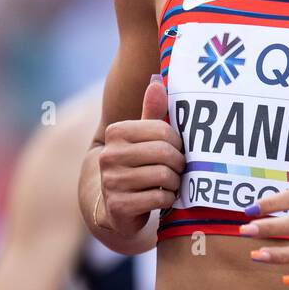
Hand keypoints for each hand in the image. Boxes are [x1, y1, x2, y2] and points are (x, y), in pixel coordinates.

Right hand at [98, 75, 183, 237]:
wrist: (115, 206)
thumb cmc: (136, 166)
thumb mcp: (142, 139)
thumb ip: (151, 113)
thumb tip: (158, 83)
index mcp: (116, 133)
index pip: (162, 130)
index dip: (178, 142)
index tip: (178, 150)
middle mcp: (109, 156)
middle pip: (164, 153)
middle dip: (179, 163)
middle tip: (179, 168)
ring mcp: (112, 182)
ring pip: (164, 176)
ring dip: (175, 182)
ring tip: (171, 182)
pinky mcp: (119, 206)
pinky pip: (158, 198)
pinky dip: (168, 199)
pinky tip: (163, 197)